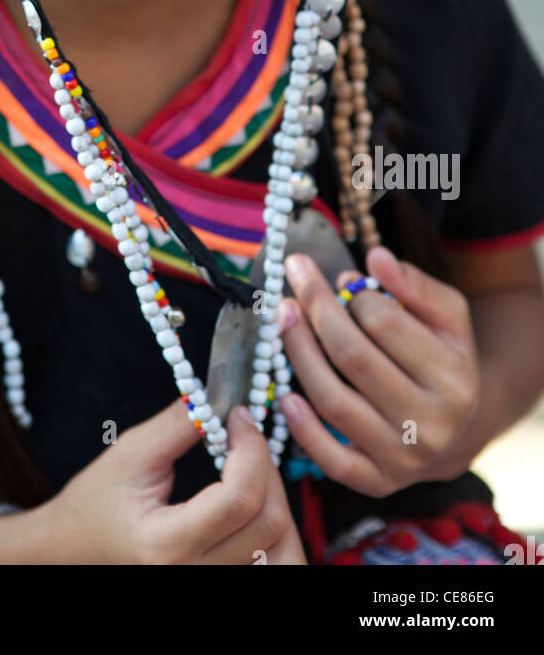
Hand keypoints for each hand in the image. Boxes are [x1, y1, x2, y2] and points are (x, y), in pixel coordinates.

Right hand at [34, 398, 306, 563]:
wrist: (74, 547)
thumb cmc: (94, 502)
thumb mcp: (131, 452)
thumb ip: (179, 424)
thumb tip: (221, 398)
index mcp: (169, 545)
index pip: (239, 498)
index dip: (251, 448)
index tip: (239, 417)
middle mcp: (194, 574)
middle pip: (268, 521)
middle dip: (265, 467)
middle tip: (243, 435)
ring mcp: (208, 581)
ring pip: (276, 541)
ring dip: (270, 493)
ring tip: (243, 462)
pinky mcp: (218, 578)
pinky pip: (265, 554)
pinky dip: (264, 519)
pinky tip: (244, 493)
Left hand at [275, 245, 481, 497]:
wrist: (456, 430)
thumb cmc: (442, 359)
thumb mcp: (447, 316)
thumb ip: (414, 285)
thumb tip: (376, 258)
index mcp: (455, 378)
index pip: (384, 324)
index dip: (352, 294)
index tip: (336, 276)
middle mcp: (433, 424)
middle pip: (352, 358)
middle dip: (316, 310)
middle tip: (295, 276)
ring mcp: (403, 459)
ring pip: (333, 401)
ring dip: (298, 354)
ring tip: (284, 316)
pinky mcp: (376, 483)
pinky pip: (330, 459)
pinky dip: (302, 428)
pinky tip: (284, 394)